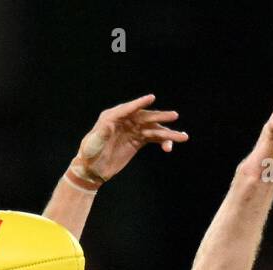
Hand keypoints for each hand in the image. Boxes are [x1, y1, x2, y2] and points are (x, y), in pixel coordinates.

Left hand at [68, 94, 187, 187]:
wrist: (92, 170)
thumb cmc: (89, 154)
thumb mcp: (93, 143)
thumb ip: (101, 133)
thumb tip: (108, 123)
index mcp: (111, 117)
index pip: (128, 108)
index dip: (140, 103)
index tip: (152, 98)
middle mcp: (124, 121)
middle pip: (145, 117)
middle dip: (160, 117)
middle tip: (174, 116)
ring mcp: (132, 131)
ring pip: (153, 129)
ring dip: (168, 133)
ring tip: (183, 136)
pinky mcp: (137, 141)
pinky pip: (153, 139)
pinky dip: (162, 142)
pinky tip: (170, 147)